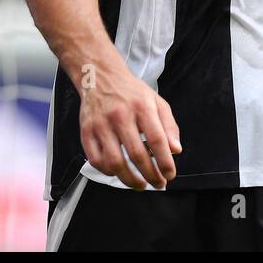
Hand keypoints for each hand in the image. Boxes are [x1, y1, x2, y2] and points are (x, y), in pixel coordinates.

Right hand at [78, 60, 180, 189]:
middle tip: (158, 184)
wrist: (100, 77)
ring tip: (140, 184)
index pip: (157, 140)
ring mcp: (101, 124)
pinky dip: (108, 172)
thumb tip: (176, 150)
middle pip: (137, 155)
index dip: (165, 162)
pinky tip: (118, 173)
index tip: (170, 175)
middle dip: (150, 175)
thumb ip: (169, 126)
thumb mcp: (157, 102)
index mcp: (142, 107)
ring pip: (115, 162)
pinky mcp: (86, 131)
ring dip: (129, 179)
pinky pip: (96, 160)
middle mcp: (121, 116)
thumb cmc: (132, 93)